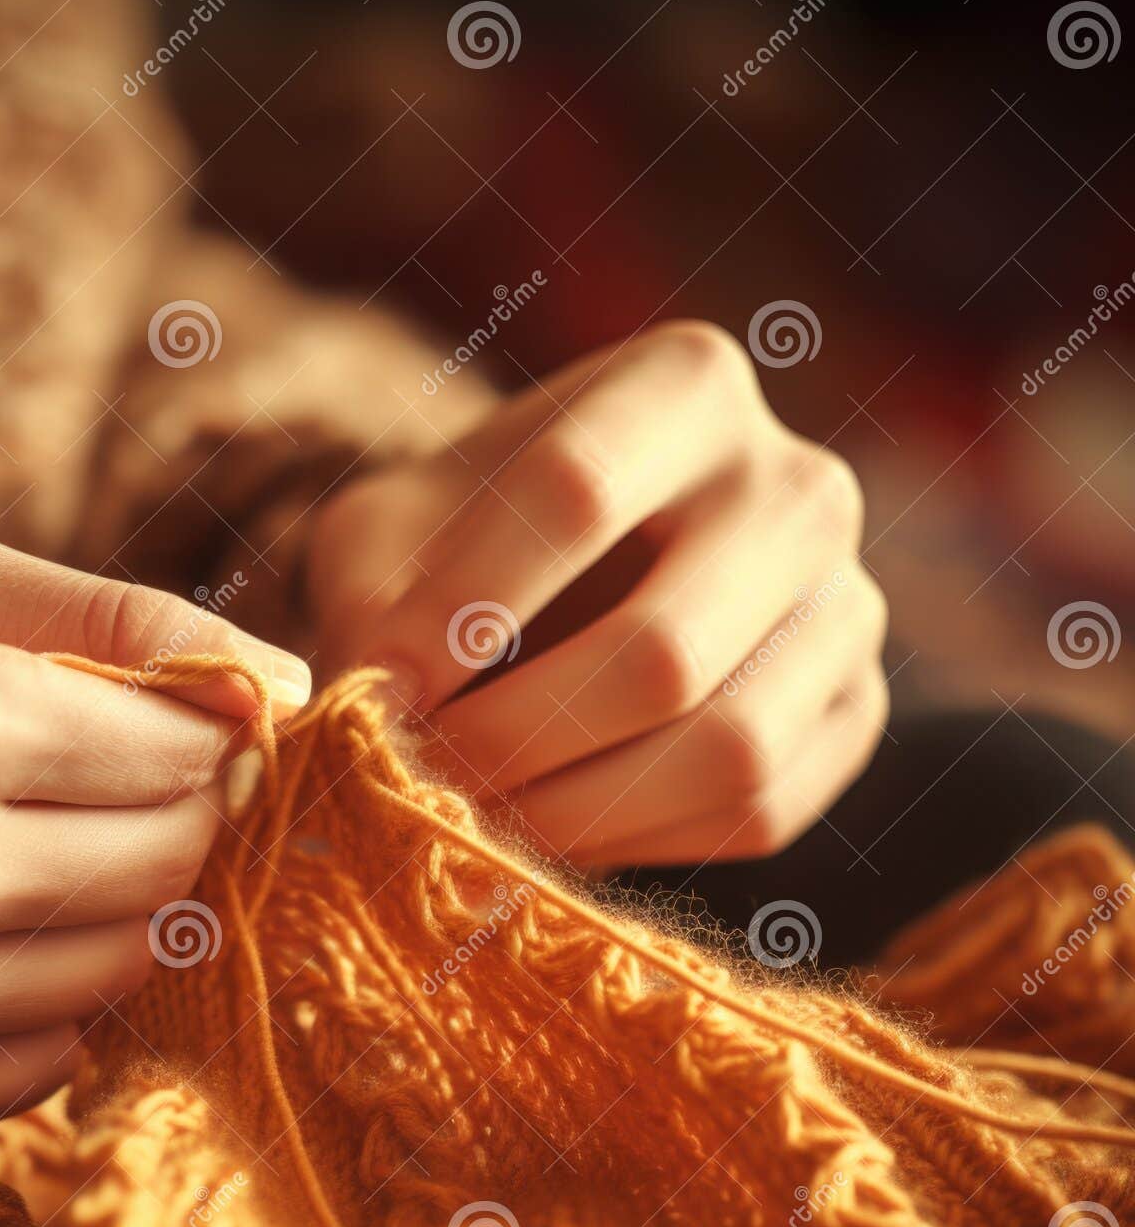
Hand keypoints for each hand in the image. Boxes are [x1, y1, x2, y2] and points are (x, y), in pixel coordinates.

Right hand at [0, 516, 310, 1143]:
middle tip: (113, 782)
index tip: (177, 723)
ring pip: (119, 971)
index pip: (190, 758)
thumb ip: (112, 616)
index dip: (204, 738)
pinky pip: (39, 1068)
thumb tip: (283, 678)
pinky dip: (42, 1007)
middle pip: (169, 869)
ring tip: (29, 850)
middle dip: (175, 819)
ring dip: (112, 911)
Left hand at [309, 321, 886, 868]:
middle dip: (515, 739)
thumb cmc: (462, 544)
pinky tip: (552, 830)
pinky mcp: (856, 713)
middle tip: (422, 778)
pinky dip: (638, 842)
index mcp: (684, 384)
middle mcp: (798, 483)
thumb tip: (382, 703)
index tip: (380, 690)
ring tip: (476, 817)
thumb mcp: (388, 537)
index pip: (574, 491)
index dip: (462, 613)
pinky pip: (761, 811)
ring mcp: (847, 603)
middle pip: (661, 649)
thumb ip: (371, 602)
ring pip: (727, 747)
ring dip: (575, 811)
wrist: (559, 588)